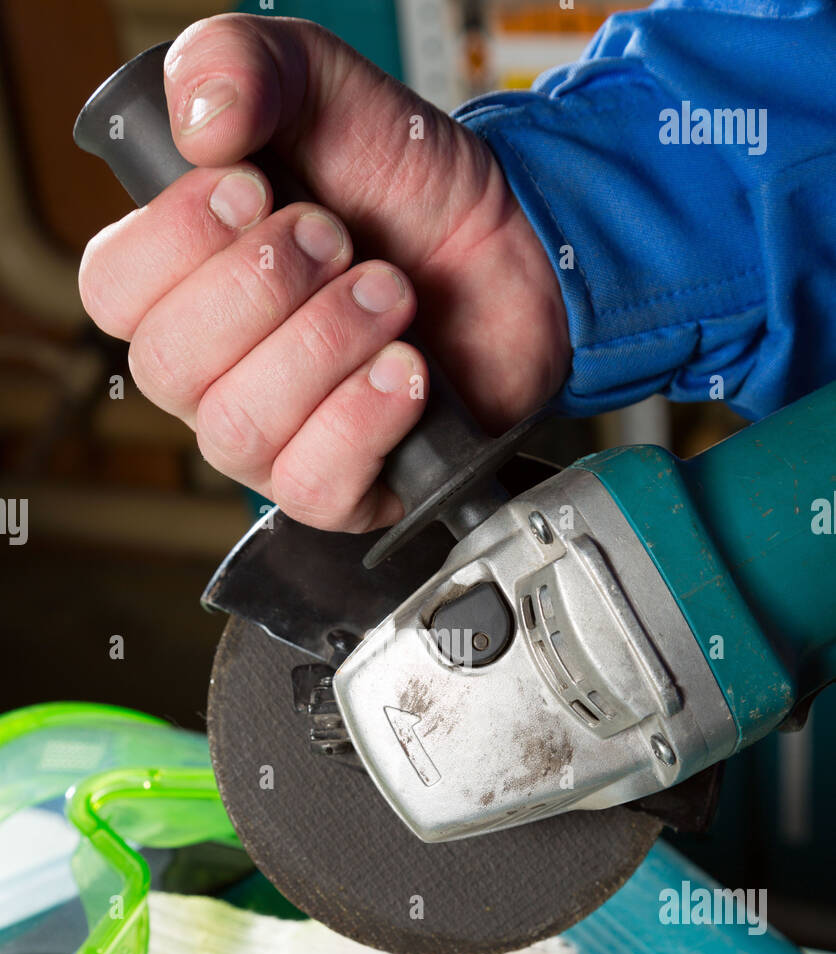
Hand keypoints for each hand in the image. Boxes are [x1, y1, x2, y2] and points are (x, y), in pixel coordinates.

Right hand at [78, 14, 568, 530]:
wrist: (513, 245)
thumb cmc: (405, 186)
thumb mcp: (323, 86)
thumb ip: (244, 64)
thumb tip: (198, 121)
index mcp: (182, 285)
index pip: (114, 292)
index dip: (178, 240)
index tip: (256, 188)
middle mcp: (214, 373)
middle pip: (170, 366)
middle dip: (266, 286)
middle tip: (340, 239)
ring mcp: (272, 440)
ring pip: (241, 425)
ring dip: (325, 343)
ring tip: (391, 292)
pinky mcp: (340, 488)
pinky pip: (313, 485)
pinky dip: (364, 418)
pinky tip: (407, 368)